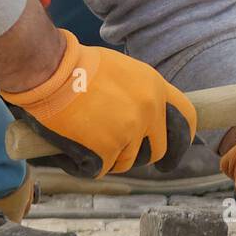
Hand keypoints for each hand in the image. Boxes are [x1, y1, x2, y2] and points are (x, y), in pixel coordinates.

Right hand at [0, 29, 196, 177]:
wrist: (49, 70)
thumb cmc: (76, 66)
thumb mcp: (122, 69)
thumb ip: (139, 93)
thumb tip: (146, 116)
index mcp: (155, 88)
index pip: (186, 120)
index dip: (181, 140)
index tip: (172, 153)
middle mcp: (149, 111)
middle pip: (157, 150)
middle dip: (141, 157)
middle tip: (120, 156)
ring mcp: (129, 132)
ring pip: (126, 162)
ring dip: (108, 159)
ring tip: (84, 142)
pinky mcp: (106, 150)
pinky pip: (100, 170)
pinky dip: (83, 166)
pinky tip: (69, 153)